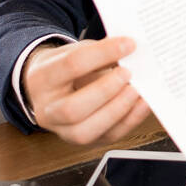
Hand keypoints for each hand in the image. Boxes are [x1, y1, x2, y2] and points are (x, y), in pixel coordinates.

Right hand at [22, 36, 151, 145]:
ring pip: (86, 132)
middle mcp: (46, 110)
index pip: (71, 65)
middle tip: (129, 73)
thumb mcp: (76, 51)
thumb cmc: (68, 67)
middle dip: (105, 91)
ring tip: (137, 90)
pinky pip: (108, 137)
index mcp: (42, 78)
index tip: (128, 44)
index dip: (103, 53)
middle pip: (71, 109)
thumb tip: (131, 53)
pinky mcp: (84, 141)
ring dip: (118, 110)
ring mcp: (62, 131)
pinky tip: (143, 103)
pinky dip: (131, 120)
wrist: (52, 88)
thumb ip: (100, 53)